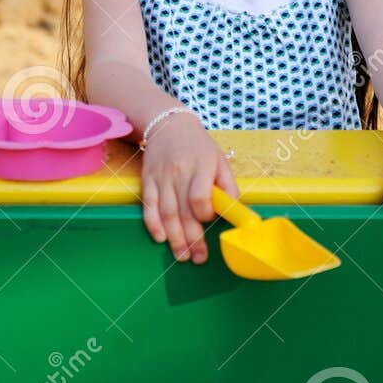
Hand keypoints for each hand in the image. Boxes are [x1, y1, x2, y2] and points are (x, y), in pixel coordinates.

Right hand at [140, 113, 238, 263]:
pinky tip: (160, 238)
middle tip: (198, 258)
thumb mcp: (219, 160)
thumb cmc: (198, 146)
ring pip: (166, 212)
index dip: (204, 214)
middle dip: (192, 238)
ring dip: (174, 237)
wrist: (168, 124)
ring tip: (182, 256)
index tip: (209, 221)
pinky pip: (148, 205)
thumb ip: (228, 185)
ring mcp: (161, 177)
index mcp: (200, 166)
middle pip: (183, 211)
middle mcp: (179, 173)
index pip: (199, 197)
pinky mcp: (147, 180)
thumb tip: (234, 212)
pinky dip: (153, 223)